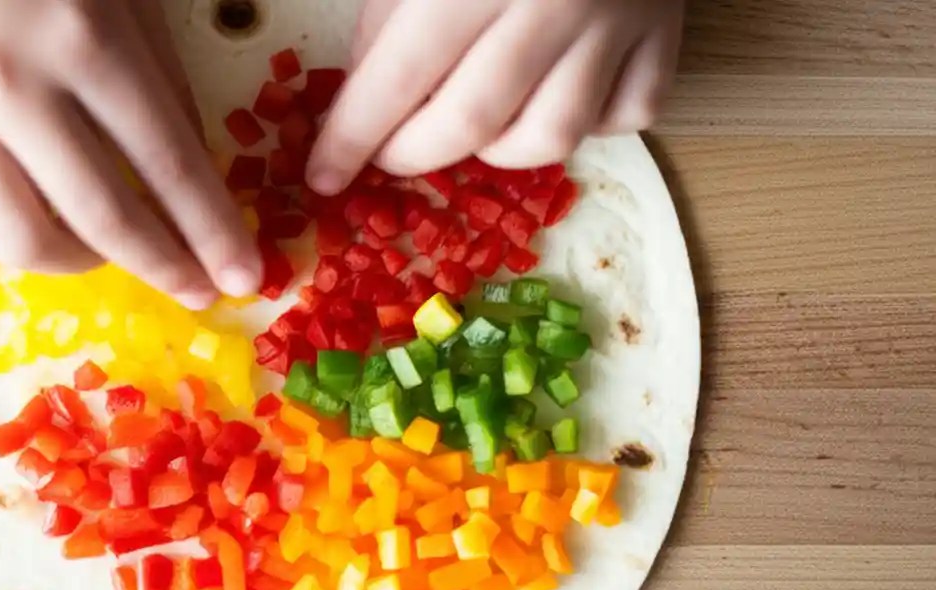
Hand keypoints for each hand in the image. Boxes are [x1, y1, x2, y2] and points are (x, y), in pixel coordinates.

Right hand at [0, 0, 260, 308]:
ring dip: (78, 264)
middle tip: (197, 291)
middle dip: (163, 267)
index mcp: (83, 41)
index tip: (243, 276)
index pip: (166, 163)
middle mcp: (11, 88)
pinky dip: (3, 243)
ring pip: (19, 241)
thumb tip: (193, 181)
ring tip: (105, 253)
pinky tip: (36, 228)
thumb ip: (162, 83)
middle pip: (101, 217)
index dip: (211, 231)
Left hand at [307, 0, 683, 193]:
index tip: (323, 174)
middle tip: (389, 154)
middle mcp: (553, 2)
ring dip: (497, 150)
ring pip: (552, 136)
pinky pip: (627, 115)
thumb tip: (368, 88)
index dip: (354, 136)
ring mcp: (618, 22)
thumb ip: (389, 9)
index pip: (401, 77)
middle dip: (414, 154)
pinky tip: (557, 97)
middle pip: (472, 122)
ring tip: (471, 124)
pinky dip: (588, 125)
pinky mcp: (665, 32)